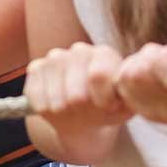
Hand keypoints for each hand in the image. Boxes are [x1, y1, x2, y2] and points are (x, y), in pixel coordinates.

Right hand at [26, 42, 130, 158]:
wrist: (81, 116)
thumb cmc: (107, 109)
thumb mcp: (125, 107)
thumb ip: (130, 97)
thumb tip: (123, 89)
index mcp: (105, 55)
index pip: (98, 75)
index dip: (103, 100)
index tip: (108, 108)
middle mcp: (79, 50)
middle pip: (76, 94)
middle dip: (83, 110)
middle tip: (89, 111)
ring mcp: (55, 57)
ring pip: (56, 99)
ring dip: (66, 112)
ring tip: (74, 110)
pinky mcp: (36, 67)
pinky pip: (38, 98)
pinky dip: (47, 110)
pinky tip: (56, 106)